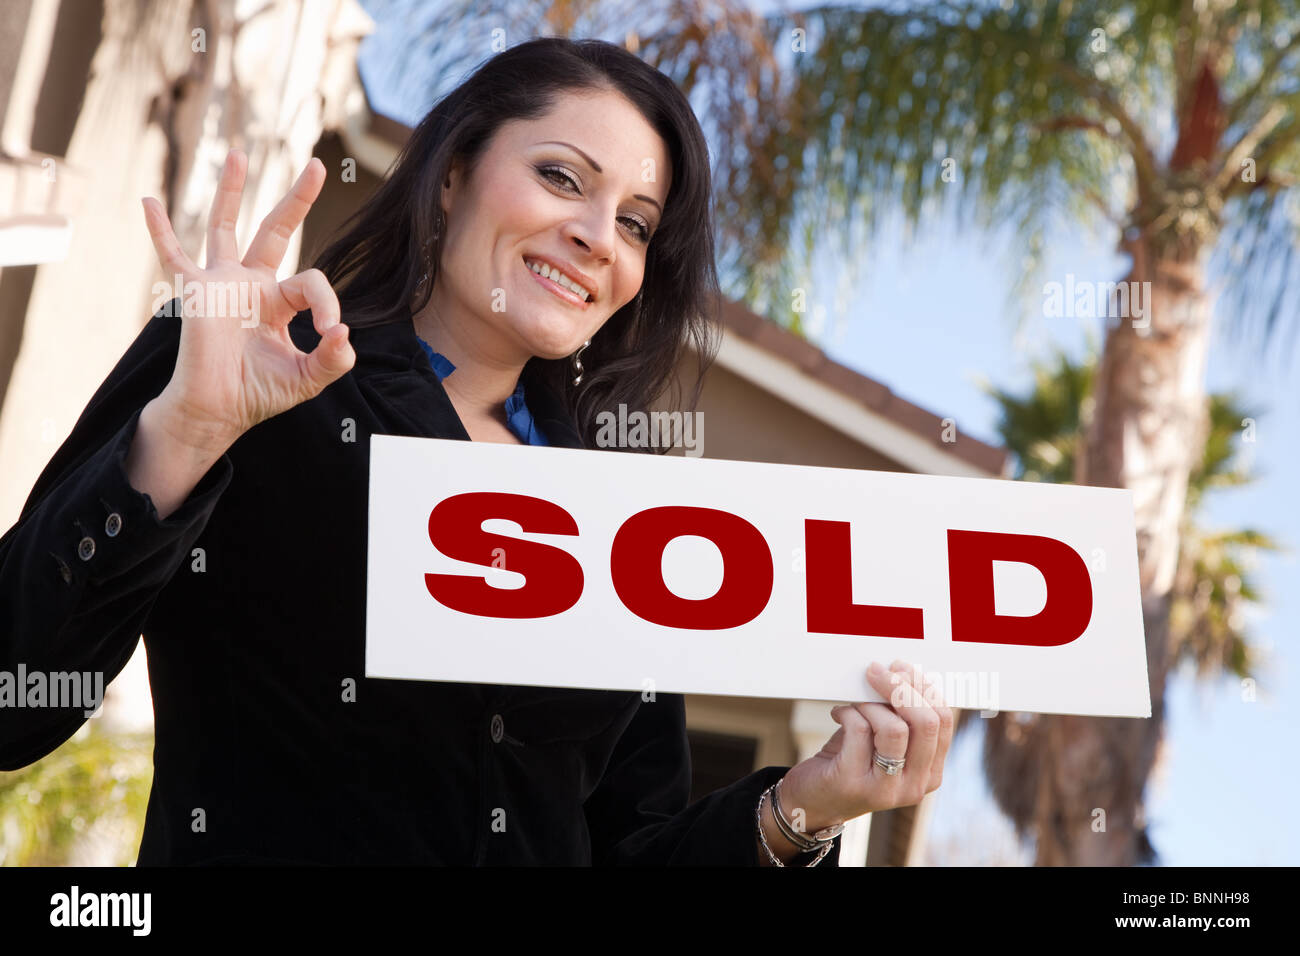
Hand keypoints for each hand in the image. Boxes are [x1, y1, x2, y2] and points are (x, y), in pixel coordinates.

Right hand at [140, 148, 353, 454]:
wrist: (218, 411)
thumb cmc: (260, 393)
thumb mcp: (308, 379)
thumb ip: (333, 360)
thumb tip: (345, 334)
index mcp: (281, 301)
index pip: (311, 281)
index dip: (328, 303)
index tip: (332, 333)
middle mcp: (251, 284)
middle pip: (275, 231)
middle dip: (296, 199)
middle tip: (316, 165)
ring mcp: (221, 284)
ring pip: (225, 227)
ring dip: (231, 191)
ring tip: (238, 154)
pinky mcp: (193, 292)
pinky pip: (173, 255)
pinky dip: (160, 229)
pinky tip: (148, 200)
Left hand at [778, 659, 954, 834]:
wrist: (813, 802)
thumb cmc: (850, 762)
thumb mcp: (883, 742)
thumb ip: (898, 716)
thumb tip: (901, 672)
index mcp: (931, 772)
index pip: (942, 721)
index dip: (922, 687)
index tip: (901, 668)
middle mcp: (915, 785)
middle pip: (926, 723)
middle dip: (901, 687)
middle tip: (876, 671)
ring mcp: (886, 789)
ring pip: (895, 729)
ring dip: (871, 703)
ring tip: (855, 702)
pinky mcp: (853, 783)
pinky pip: (859, 730)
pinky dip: (847, 712)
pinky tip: (838, 713)